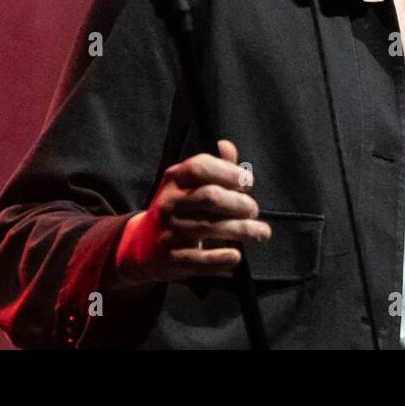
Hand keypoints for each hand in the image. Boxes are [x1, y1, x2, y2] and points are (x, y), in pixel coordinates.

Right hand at [108, 140, 270, 290]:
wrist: (142, 245)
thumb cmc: (178, 209)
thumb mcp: (188, 185)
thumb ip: (213, 167)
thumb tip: (227, 146)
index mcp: (173, 179)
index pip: (201, 167)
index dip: (229, 172)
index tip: (248, 182)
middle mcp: (168, 202)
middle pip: (211, 197)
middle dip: (241, 203)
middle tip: (254, 210)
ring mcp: (168, 231)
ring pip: (211, 228)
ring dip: (244, 230)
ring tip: (262, 232)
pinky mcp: (171, 258)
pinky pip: (201, 259)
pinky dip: (222, 258)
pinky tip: (237, 256)